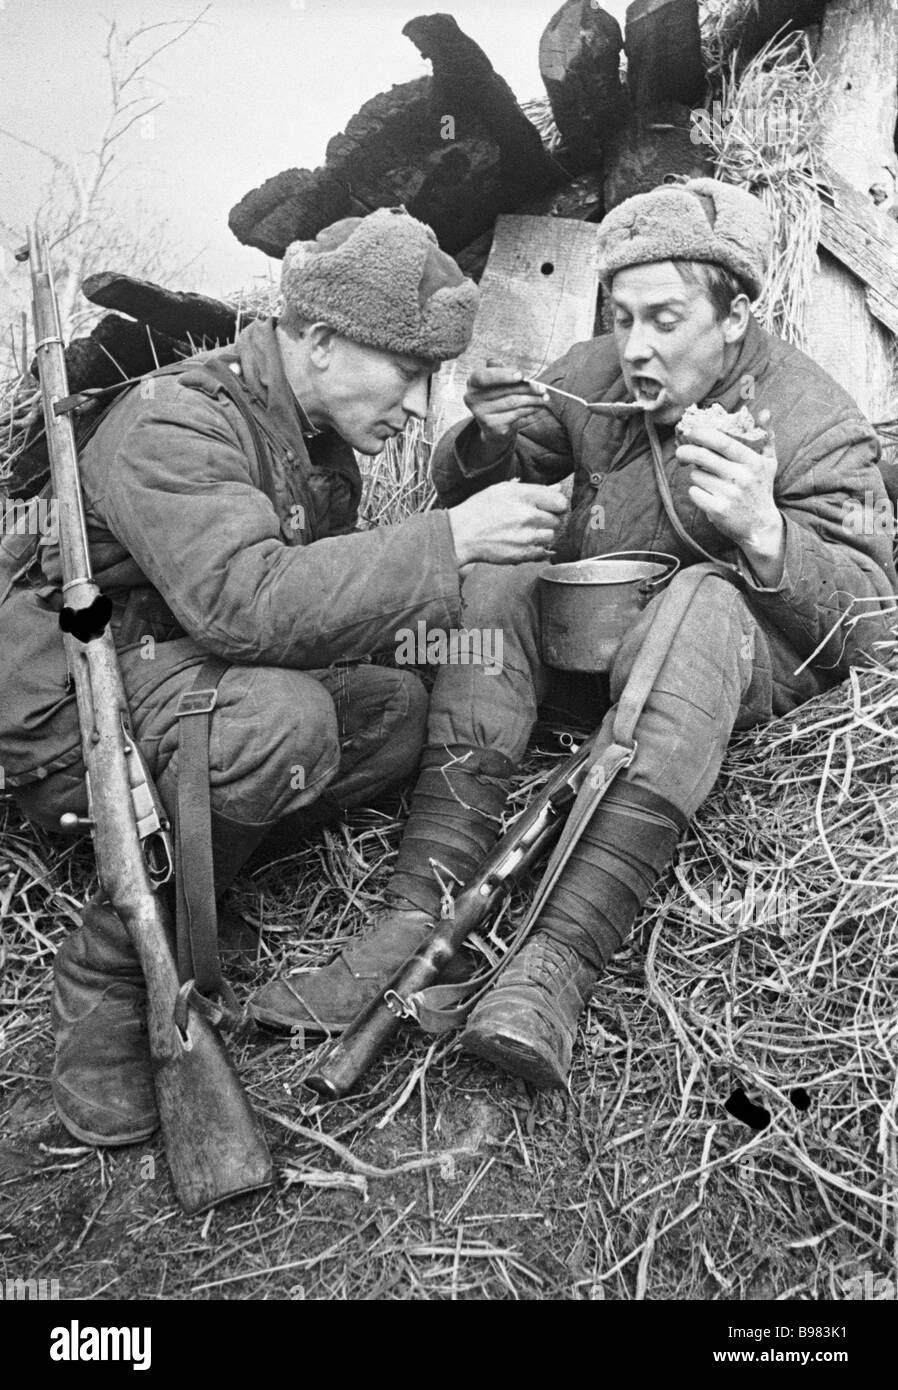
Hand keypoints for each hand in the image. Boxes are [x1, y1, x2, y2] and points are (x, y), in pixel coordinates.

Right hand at [447, 480, 568, 566]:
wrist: (461, 534)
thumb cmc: (480, 510)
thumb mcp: (503, 490)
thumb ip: (533, 489)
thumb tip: (557, 489)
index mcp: (524, 496)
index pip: (559, 501)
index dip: (557, 504)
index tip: (550, 507)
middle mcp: (528, 515)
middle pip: (557, 519)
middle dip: (548, 519)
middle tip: (532, 520)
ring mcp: (526, 536)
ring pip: (551, 536)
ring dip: (542, 534)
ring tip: (525, 532)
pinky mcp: (523, 553)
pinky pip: (543, 551)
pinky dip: (536, 547)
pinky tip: (522, 542)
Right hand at [464, 359, 549, 447]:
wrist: (494, 425)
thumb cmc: (498, 396)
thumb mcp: (498, 381)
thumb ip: (504, 371)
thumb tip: (519, 374)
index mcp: (472, 382)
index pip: (484, 377)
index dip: (503, 375)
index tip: (521, 375)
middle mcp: (472, 398)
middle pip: (505, 390)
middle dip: (527, 388)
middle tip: (543, 388)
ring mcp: (481, 414)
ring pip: (513, 402)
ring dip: (533, 399)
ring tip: (544, 397)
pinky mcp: (492, 426)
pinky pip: (516, 414)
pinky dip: (530, 409)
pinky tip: (538, 406)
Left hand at [676, 409, 784, 578]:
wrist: (761, 526)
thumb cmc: (761, 489)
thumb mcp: (769, 462)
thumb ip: (766, 435)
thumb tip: (764, 411)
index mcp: (752, 462)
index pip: (722, 441)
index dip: (702, 434)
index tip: (691, 432)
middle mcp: (741, 477)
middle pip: (702, 456)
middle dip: (686, 451)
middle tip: (681, 452)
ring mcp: (729, 494)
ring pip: (697, 475)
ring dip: (697, 475)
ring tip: (710, 481)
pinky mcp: (717, 510)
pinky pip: (694, 492)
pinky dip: (697, 492)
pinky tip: (709, 495)